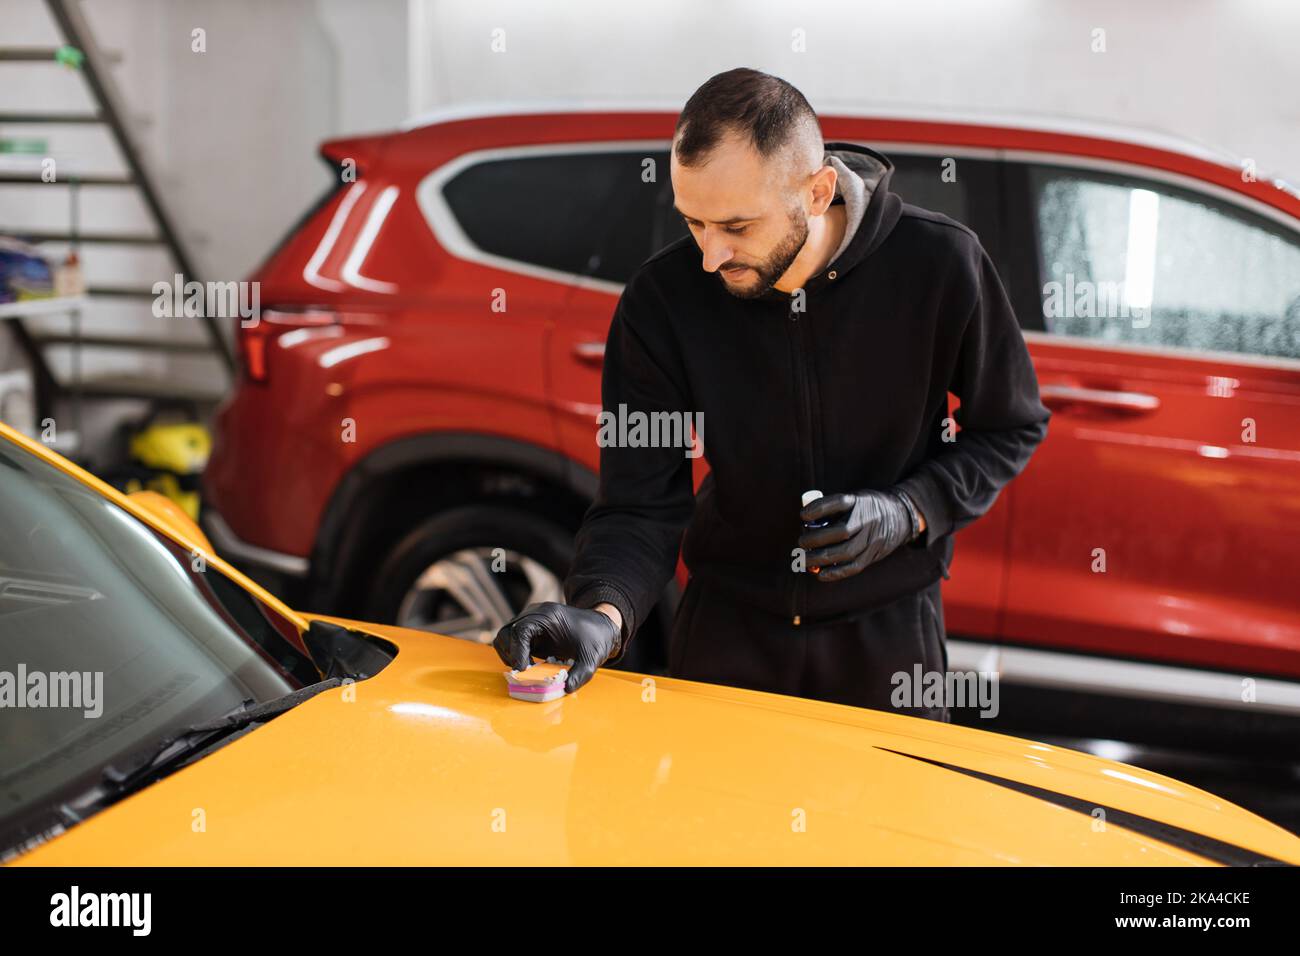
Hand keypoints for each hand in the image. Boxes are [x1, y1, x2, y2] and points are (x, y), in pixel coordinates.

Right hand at [492, 601, 621, 693]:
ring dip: (511, 654)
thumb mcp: (592, 659)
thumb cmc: (596, 638)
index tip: (522, 670)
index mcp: (549, 616)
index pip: (521, 630)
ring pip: (506, 636)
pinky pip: (513, 640)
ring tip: (527, 669)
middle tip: (525, 672)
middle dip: (512, 654)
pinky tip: (529, 665)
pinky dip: (515, 653)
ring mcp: (531, 620)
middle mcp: (536, 614)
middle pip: (507, 632)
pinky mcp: (531, 629)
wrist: (602, 627)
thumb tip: (565, 689)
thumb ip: (580, 675)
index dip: (517, 651)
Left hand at [798, 489, 917, 581]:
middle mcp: (868, 519)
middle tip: (801, 542)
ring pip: (847, 552)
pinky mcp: (874, 554)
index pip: (838, 502)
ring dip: (821, 559)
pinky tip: (819, 574)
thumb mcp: (854, 499)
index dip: (818, 508)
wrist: (900, 516)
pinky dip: (835, 573)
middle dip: (817, 539)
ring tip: (804, 560)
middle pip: (841, 531)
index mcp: (859, 501)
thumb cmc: (866, 508)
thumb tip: (806, 526)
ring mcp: (873, 538)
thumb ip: (833, 510)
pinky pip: (854, 566)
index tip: (803, 515)